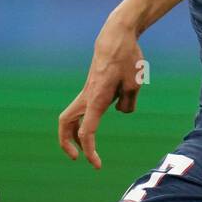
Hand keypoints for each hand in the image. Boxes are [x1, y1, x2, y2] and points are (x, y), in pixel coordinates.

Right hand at [58, 16, 145, 167]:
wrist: (116, 37)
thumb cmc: (127, 57)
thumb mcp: (135, 83)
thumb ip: (129, 102)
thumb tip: (122, 111)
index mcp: (97, 98)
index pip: (87, 130)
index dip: (90, 149)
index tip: (96, 164)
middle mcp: (88, 96)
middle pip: (65, 123)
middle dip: (67, 143)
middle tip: (79, 158)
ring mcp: (87, 91)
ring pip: (70, 117)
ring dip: (74, 134)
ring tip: (87, 149)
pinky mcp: (91, 88)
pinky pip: (81, 109)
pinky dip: (83, 121)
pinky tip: (96, 125)